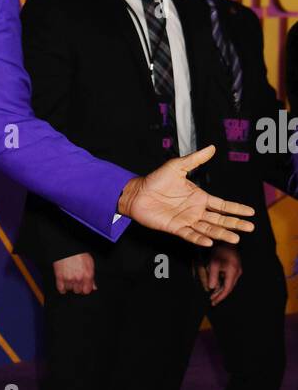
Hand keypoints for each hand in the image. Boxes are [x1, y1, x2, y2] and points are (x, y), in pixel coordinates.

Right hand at [53, 252, 95, 294]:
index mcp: (87, 275)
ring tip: (70, 280)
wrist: (67, 248)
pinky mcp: (60, 277)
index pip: (87, 291)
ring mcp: (68, 278)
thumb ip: (92, 277)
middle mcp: (78, 278)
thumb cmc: (79, 254)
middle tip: (76, 281)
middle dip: (77, 287)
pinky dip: (62, 289)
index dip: (85, 289)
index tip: (83, 287)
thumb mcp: (90, 263)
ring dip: (70, 286)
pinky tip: (64, 285)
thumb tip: (93, 287)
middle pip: (78, 291)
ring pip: (69, 289)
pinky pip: (61, 289)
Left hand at [118, 145, 253, 246]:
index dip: (237, 209)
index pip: (223, 205)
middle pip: (220, 220)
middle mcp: (196, 211)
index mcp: (199, 198)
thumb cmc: (155, 179)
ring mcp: (186, 220)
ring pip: (208, 229)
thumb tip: (212, 147)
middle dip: (235, 224)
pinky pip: (190, 235)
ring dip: (222, 234)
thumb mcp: (177, 166)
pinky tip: (210, 241)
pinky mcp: (175, 227)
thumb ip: (196, 159)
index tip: (251, 212)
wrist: (137, 192)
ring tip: (236, 239)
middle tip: (250, 228)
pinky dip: (199, 239)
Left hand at [198, 242, 240, 305]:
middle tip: (212, 301)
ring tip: (213, 296)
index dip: (220, 297)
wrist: (226, 239)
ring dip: (221, 290)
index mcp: (233, 271)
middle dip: (220, 295)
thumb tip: (211, 288)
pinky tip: (217, 287)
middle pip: (229, 288)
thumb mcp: (213, 263)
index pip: (227, 289)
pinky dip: (223, 284)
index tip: (213, 302)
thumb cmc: (219, 249)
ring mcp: (237, 269)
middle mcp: (237, 271)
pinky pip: (229, 279)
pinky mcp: (235, 267)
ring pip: (229, 284)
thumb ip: (213, 276)